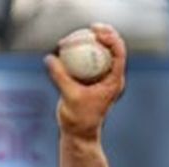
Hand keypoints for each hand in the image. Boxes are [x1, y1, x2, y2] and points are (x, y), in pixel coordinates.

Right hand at [43, 24, 125, 138]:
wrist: (79, 135)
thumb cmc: (79, 120)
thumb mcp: (69, 97)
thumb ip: (60, 77)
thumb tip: (50, 59)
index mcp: (114, 81)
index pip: (118, 53)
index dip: (110, 38)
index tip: (97, 33)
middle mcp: (111, 78)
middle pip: (112, 50)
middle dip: (102, 35)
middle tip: (88, 29)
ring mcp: (102, 79)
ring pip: (99, 55)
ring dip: (89, 44)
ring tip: (73, 38)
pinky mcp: (91, 81)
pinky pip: (87, 62)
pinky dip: (78, 54)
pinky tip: (66, 49)